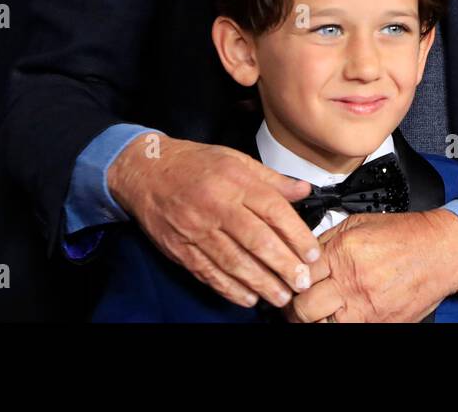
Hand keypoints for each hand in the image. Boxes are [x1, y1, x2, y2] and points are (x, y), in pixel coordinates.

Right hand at [107, 131, 328, 308]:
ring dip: (260, 282)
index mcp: (235, 181)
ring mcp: (196, 229)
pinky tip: (248, 297)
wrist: (145, 171)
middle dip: (282, 265)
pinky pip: (208, 272)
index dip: (296, 235)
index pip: (273, 210)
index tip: (312, 254)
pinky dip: (229, 288)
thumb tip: (303, 191)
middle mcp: (217, 206)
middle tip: (301, 282)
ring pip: (233, 261)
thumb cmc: (195, 164)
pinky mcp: (180, 248)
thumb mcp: (236, 159)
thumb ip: (272, 179)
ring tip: (281, 296)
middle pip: (256, 240)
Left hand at [290, 210, 457, 322]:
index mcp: (344, 251)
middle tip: (295, 303)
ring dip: (315, 319)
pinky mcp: (381, 323)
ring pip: (320, 325)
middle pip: (303, 307)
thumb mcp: (360, 223)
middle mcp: (353, 281)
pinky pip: (346, 330)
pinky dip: (338, 324)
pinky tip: (339, 315)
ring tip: (316, 312)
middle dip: (295, 307)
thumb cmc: (406, 235)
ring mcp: (366, 307)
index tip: (289, 281)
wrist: (443, 251)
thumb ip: (328, 240)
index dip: (290, 278)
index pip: (299, 273)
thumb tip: (303, 254)